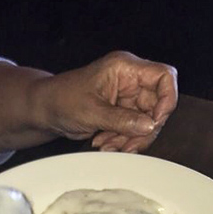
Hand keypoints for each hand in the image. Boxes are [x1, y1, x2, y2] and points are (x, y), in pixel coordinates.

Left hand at [44, 51, 177, 152]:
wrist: (46, 109)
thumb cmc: (62, 100)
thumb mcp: (92, 112)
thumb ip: (122, 120)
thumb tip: (150, 126)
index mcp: (125, 68)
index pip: (164, 76)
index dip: (166, 100)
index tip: (154, 122)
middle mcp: (130, 80)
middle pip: (158, 105)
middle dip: (144, 129)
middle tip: (128, 145)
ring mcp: (127, 97)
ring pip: (146, 121)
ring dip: (131, 138)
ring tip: (108, 145)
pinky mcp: (122, 112)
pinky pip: (134, 129)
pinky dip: (123, 140)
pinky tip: (104, 143)